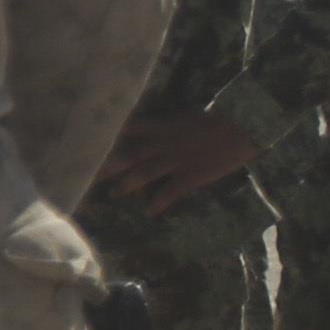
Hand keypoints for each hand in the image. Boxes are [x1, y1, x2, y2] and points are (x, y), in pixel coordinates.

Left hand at [90, 112, 260, 218]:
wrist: (242, 127)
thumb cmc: (219, 120)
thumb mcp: (187, 118)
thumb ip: (168, 126)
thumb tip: (153, 132)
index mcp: (163, 126)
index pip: (130, 129)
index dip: (109, 136)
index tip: (89, 140)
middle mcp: (163, 143)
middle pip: (129, 154)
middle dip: (108, 165)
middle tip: (87, 173)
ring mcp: (175, 160)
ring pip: (143, 174)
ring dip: (126, 185)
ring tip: (113, 194)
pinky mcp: (190, 176)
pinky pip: (169, 191)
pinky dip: (158, 202)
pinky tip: (150, 212)